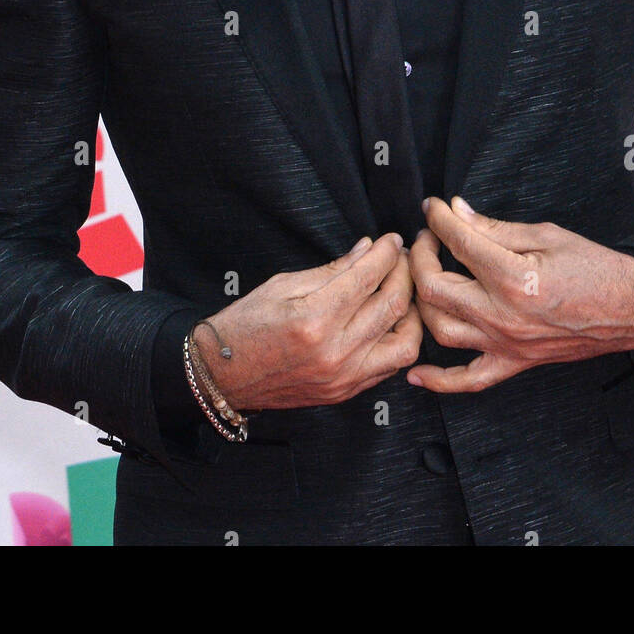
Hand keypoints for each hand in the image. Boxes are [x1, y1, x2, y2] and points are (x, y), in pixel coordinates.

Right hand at [191, 234, 421, 411]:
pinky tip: (390, 323)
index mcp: (315, 318)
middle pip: (393, 304)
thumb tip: (366, 249)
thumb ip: (332, 269)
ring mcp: (343, 377)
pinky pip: (389, 367)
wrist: (221, 376)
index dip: (386, 252)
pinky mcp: (345, 393)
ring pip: (405, 342)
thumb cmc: (245, 325)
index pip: (368, 276)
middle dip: (404, 273)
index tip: (392, 240)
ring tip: (401, 292)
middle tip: (401, 258)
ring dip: (412, 313)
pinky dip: (398, 341)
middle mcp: (335, 351)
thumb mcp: (283, 285)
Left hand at [406, 196, 633, 393]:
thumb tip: (458, 212)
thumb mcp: (545, 234)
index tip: (432, 207)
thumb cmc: (593, 267)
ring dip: (420, 303)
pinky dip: (438, 381)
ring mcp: (506, 344)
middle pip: (435, 288)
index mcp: (513, 277)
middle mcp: (503, 315)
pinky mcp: (514, 363)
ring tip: (421, 278)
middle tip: (425, 237)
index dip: (438, 219)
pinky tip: (415, 372)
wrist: (629, 306)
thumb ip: (495, 227)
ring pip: (440, 330)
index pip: (458, 242)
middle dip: (420, 256)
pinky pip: (468, 380)